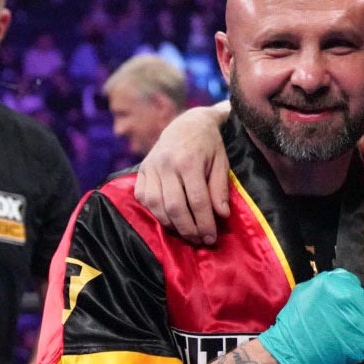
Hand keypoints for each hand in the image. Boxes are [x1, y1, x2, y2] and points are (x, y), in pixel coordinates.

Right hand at [135, 105, 230, 244]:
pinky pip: (143, 198)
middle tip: (200, 241)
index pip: (197, 201)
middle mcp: (166, 164)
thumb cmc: (209, 144)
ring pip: (156, 205)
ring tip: (186, 233)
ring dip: (171, 225)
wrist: (187, 123)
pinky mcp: (142, 171)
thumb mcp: (221, 162)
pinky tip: (169, 219)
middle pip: (175, 207)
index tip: (211, 238)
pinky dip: (155, 212)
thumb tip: (221, 215)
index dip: (204, 223)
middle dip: (188, 229)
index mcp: (189, 161)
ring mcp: (151, 167)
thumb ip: (220, 188)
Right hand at [257, 269, 363, 363]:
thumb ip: (325, 283)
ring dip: (356, 326)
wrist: (291, 352)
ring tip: (338, 335)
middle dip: (352, 310)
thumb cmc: (293, 323)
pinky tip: (344, 345)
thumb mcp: (303, 291)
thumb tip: (338, 282)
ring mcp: (359, 318)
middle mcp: (350, 297)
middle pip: (361, 301)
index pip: (352, 283)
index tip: (340, 306)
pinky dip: (359, 342)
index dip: (346, 296)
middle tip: (338, 323)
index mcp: (335, 283)